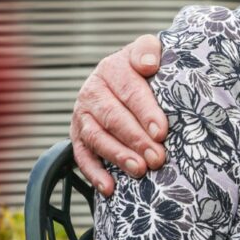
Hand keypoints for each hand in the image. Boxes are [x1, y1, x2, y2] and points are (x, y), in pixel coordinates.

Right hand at [70, 34, 166, 194]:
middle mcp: (92, 92)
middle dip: (136, 140)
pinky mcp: (78, 137)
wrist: (126, 78)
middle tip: (157, 158)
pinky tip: (109, 189)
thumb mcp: (148, 50)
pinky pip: (82, 157)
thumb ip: (147, 50)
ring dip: (118, 156)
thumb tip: (148, 64)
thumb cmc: (145, 70)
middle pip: (113, 118)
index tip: (161, 131)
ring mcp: (82, 116)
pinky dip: (94, 174)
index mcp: (111, 69)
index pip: (129, 91)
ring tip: (140, 171)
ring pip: (96, 138)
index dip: (145, 112)